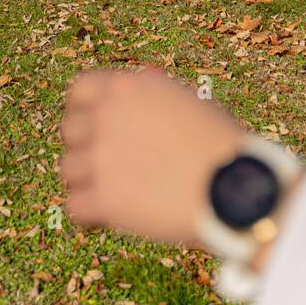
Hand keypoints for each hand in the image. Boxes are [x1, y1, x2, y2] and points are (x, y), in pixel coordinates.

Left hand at [61, 67, 247, 246]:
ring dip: (87, 183)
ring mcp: (102, 155)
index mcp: (127, 86)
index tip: (94, 127)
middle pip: (68, 130)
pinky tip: (104, 219)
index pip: (80, 89)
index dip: (84, 110)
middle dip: (84, 148)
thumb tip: (138, 85)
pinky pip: (75, 207)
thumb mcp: (186, 101)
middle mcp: (108, 114)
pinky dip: (89, 216)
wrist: (236, 188)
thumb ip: (152, 96)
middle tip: (105, 166)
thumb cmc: (220, 146)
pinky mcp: (103, 197)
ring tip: (112, 195)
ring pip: (69, 171)